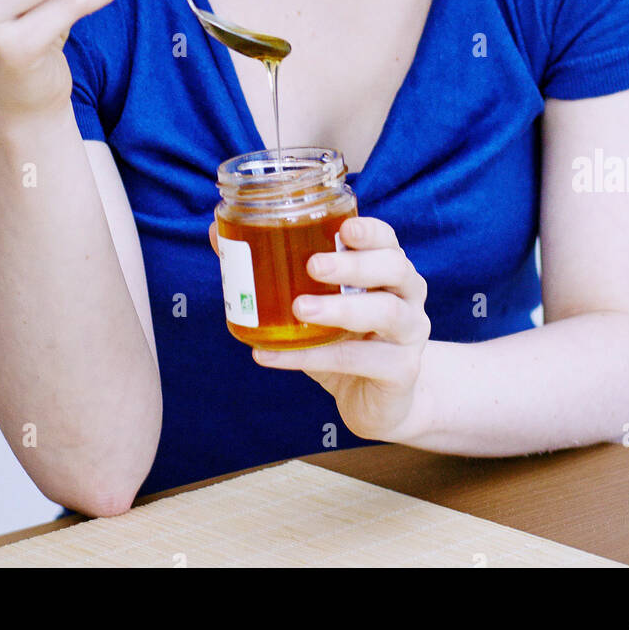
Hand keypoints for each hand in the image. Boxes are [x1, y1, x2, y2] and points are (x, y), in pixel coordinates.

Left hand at [209, 216, 430, 440]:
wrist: (376, 401)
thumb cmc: (343, 338)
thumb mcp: (314, 301)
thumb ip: (273, 268)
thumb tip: (218, 233)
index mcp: (388, 269)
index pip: (387, 239)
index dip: (369, 231)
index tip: (342, 228)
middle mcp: (408, 295)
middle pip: (395, 268)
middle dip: (354, 264)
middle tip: (312, 266)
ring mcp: (410, 334)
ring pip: (386, 312)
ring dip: (341, 309)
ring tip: (300, 309)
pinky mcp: (401, 372)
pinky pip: (359, 360)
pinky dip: (314, 357)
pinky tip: (272, 355)